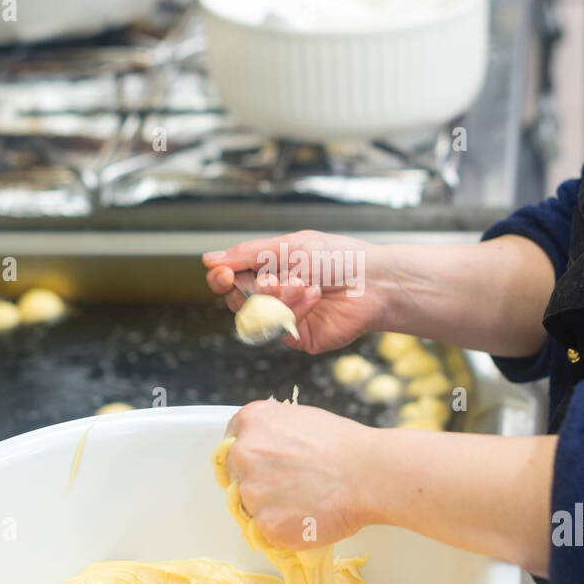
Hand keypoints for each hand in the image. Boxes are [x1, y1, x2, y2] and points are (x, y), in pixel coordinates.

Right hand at [202, 229, 386, 354]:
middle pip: (235, 299)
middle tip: (264, 281)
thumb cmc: (338, 257)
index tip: (222, 272)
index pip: (231, 276)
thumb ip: (248, 255)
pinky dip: (294, 310)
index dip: (221, 276)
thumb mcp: (290, 247)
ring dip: (277, 296)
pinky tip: (313, 295)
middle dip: (245, 290)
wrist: (373, 281)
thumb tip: (210, 260)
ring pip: (255, 315)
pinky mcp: (297, 336)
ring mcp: (283, 316)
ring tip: (302, 283)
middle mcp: (273, 293)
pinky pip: (278, 329)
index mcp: (269, 268)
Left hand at [223, 400, 377, 549]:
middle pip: (236, 476)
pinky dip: (286, 529)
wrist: (369, 474)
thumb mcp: (302, 418)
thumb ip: (274, 433)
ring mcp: (251, 491)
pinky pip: (267, 531)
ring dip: (271, 508)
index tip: (261, 468)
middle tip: (290, 488)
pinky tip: (309, 517)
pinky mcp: (265, 524)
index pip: (231, 444)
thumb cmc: (345, 445)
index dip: (247, 458)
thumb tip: (269, 448)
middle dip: (258, 483)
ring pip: (250, 506)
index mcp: (251, 421)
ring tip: (306, 502)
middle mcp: (243, 453)